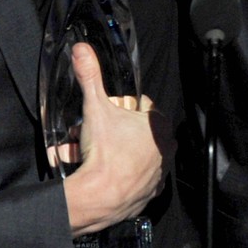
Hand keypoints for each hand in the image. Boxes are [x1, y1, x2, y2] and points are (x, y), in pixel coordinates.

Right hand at [62, 43, 173, 236]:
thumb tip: (82, 50)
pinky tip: (96, 171)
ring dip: (108, 151)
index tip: (104, 111)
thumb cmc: (104, 151)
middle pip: (133, 130)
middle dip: (109, 129)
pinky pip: (130, 177)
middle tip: (88, 131)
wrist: (99, 198)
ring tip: (83, 151)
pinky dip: (115, 173)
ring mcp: (158, 173)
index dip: (119, 105)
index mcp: (160, 126)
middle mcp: (165, 149)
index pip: (141, 105)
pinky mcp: (148, 194)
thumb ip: (90, 77)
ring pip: (130, 154)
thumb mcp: (95, 107)